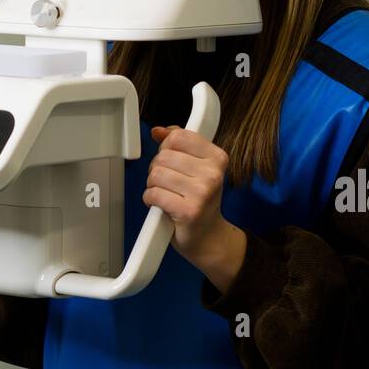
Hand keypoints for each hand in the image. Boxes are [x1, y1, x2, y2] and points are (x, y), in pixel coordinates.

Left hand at [143, 125, 246, 290]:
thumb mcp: (195, 167)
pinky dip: (150, 199)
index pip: (179, 137)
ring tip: (165, 194)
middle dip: (158, 169)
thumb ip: (178, 144)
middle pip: (164, 156)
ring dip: (153, 185)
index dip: (167, 147)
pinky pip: (154, 194)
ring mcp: (202, 193)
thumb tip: (158, 130)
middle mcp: (213, 174)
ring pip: (156, 174)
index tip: (172, 160)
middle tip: (168, 183)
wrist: (208, 237)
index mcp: (217, 158)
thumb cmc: (199, 200)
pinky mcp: (188, 211)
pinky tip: (160, 205)